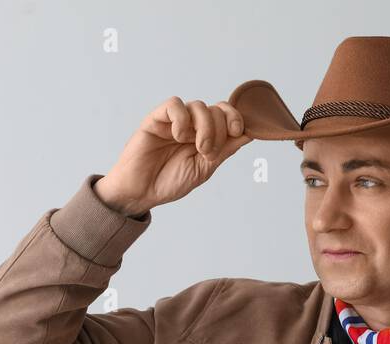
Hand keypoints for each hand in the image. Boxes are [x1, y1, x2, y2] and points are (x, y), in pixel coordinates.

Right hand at [95, 96, 252, 216]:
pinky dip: (182, 119)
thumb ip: (225, 150)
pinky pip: (175, 105)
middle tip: (207, 151)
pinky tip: (178, 135)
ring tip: (197, 147)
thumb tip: (249, 134)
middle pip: (215, 110)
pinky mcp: (156, 119)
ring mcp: (174, 121)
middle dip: (219, 131)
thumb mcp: (204, 168)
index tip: (237, 132)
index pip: (226, 113)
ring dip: (204, 127)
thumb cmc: (170, 182)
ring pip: (198, 106)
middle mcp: (191, 125)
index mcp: (204, 135)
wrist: (140, 192)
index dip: (236, 118)